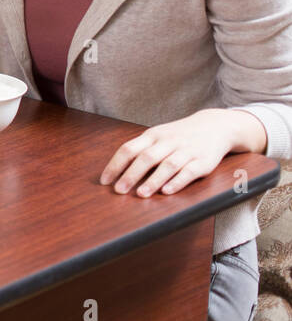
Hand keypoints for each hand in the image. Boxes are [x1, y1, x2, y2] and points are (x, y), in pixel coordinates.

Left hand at [99, 111, 243, 196]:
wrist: (214, 126)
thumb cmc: (178, 135)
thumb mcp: (157, 137)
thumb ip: (140, 150)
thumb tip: (117, 170)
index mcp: (152, 136)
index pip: (129, 149)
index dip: (115, 165)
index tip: (104, 181)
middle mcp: (168, 142)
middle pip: (146, 158)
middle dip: (130, 175)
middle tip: (118, 191)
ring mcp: (186, 151)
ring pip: (167, 165)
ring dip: (153, 181)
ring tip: (140, 194)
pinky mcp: (203, 161)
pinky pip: (189, 171)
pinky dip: (177, 182)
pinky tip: (166, 191)